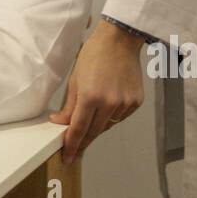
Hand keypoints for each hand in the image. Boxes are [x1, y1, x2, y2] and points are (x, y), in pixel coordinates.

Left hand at [50, 20, 146, 163]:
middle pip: (93, 132)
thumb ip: (69, 106)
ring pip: (107, 126)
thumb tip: (60, 123)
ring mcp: (124, 103)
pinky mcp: (135, 102)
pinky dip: (111, 117)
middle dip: (83, 142)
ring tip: (91, 118)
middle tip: (75, 150)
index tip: (68, 157)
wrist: (119, 41)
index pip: (79, 129)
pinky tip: (106, 105)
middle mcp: (109, 103)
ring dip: (97, 127)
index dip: (72, 145)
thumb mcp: (75, 79)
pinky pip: (119, 118)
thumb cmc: (94, 55)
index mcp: (90, 96)